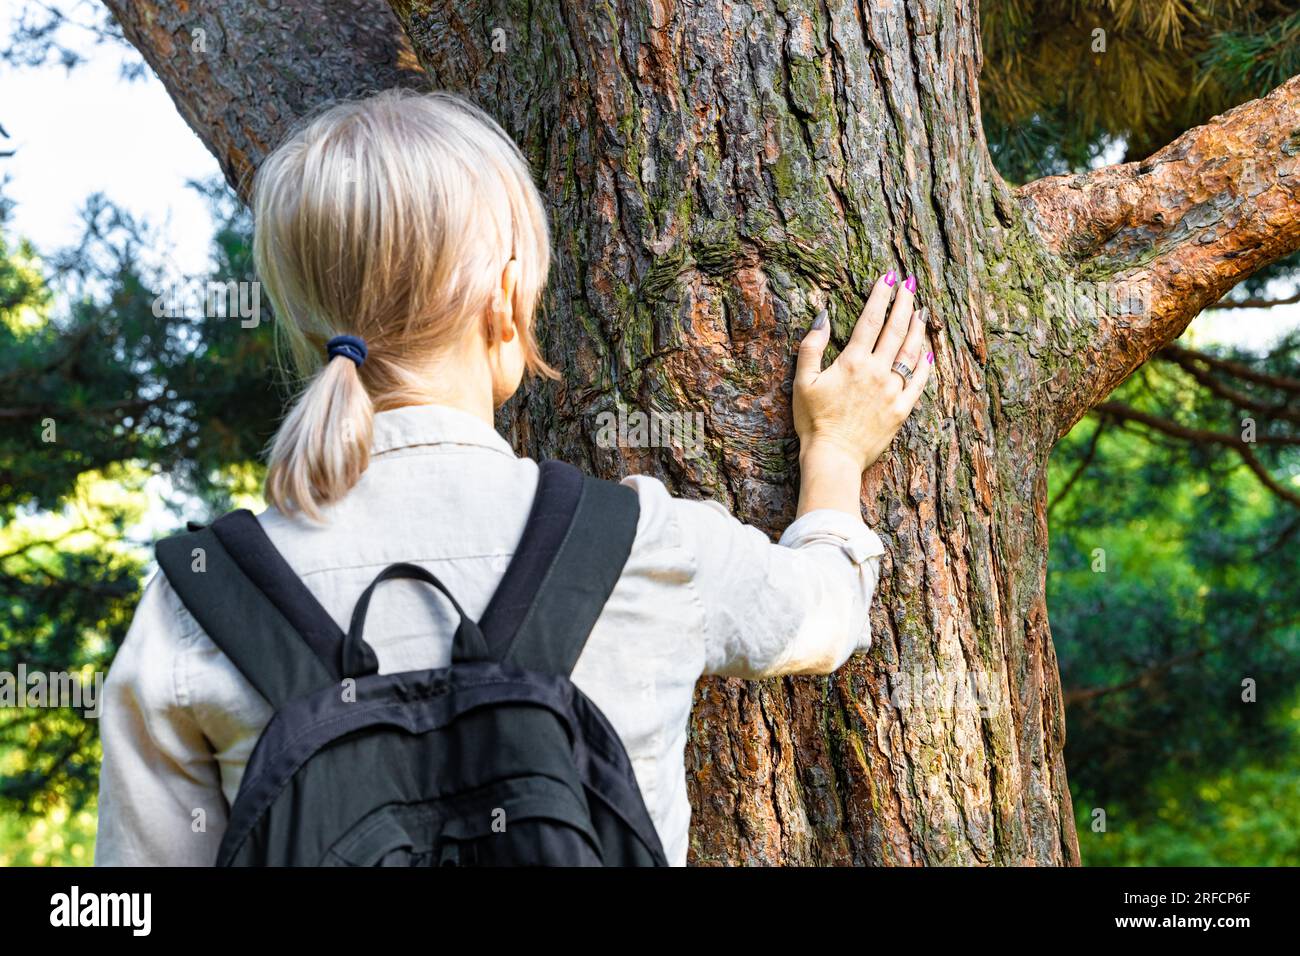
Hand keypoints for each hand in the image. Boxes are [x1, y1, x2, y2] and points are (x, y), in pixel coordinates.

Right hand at [793, 271, 932, 514]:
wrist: (833, 456)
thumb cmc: (813, 421)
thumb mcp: (802, 381)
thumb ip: (811, 347)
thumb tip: (822, 317)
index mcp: (853, 362)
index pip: (871, 320)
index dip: (881, 296)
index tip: (889, 277)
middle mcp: (877, 371)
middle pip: (896, 330)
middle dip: (904, 303)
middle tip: (910, 284)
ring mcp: (893, 390)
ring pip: (912, 352)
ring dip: (918, 328)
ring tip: (921, 311)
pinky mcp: (902, 410)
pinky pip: (920, 382)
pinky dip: (926, 365)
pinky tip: (929, 352)